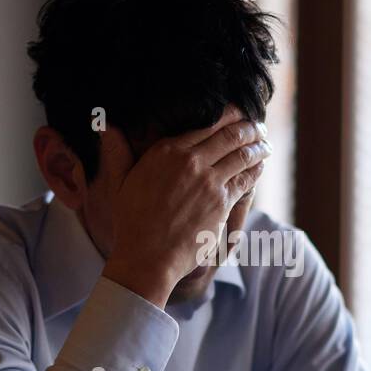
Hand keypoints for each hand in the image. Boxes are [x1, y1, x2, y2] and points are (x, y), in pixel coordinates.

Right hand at [101, 110, 270, 306]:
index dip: (227, 117)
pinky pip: (245, 179)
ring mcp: (208, 181)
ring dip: (257, 146)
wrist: (146, 256)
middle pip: (229, 135)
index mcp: (166, 151)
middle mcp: (189, 160)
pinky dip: (256, 169)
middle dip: (248, 128)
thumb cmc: (131, 222)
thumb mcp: (118, 183)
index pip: (206, 125)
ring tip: (265, 144)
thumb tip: (105, 126)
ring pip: (242, 154)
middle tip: (258, 127)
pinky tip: (260, 165)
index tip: (236, 114)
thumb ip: (117, 152)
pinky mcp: (221, 202)